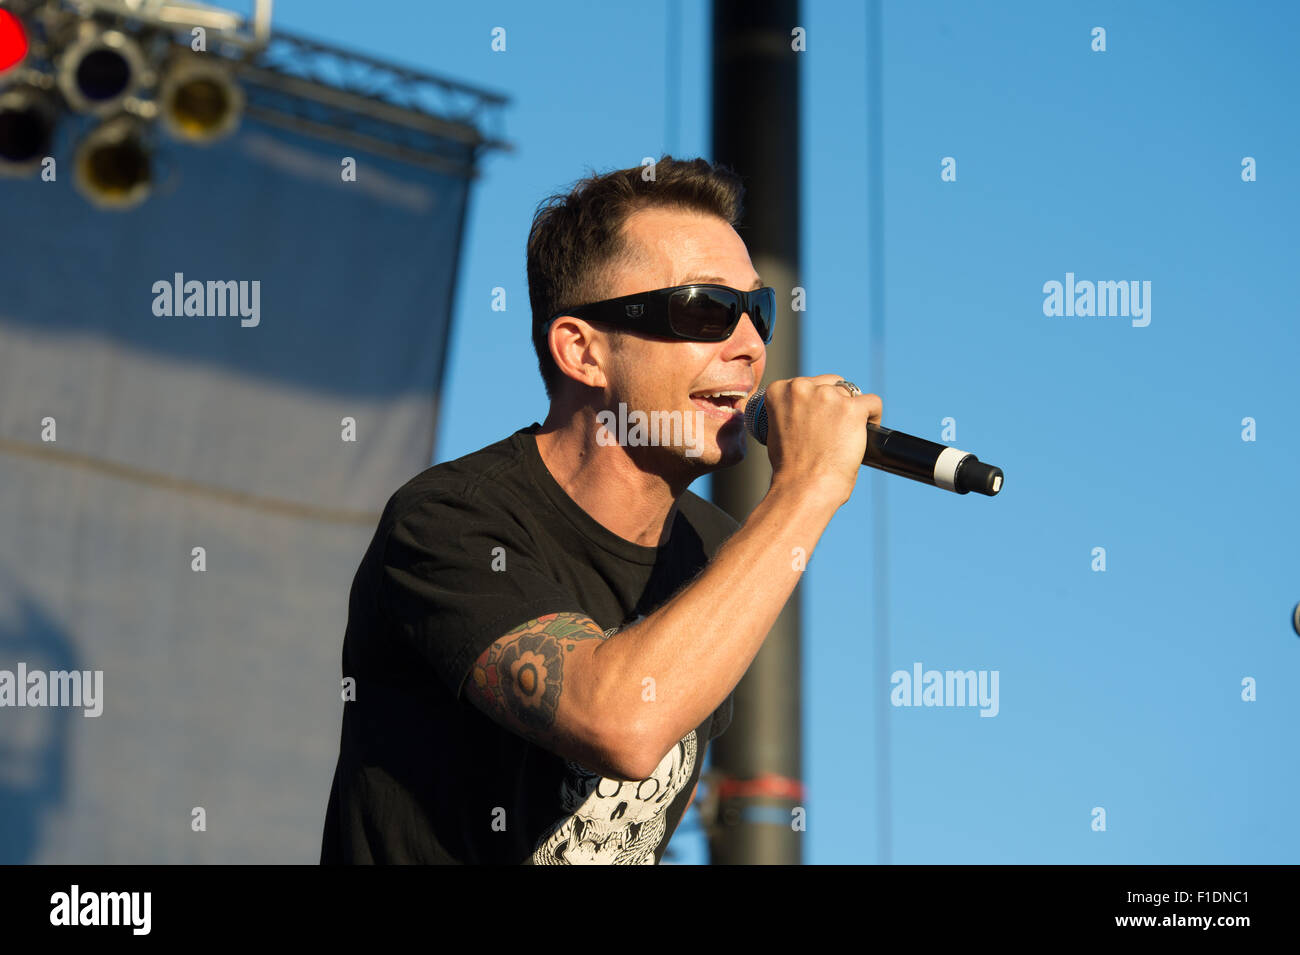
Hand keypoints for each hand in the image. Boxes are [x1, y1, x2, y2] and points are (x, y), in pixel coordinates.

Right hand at [760, 375, 882, 506]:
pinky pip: (873, 402)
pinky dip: (874, 416)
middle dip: (835, 403)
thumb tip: (808, 408)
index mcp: (780, 390)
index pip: (808, 383)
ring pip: (851, 393)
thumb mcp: (776, 429)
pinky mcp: (852, 408)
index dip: (818, 400)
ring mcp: (827, 396)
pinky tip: (868, 430)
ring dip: (852, 411)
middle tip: (836, 429)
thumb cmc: (790, 467)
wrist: (803, 487)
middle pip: (831, 384)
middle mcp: (802, 387)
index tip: (821, 418)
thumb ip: (790, 410)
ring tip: (850, 434)